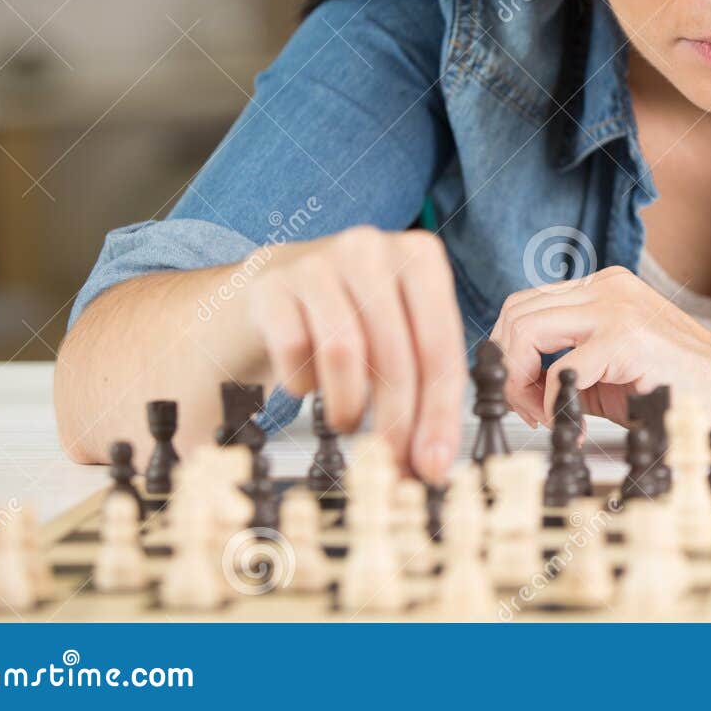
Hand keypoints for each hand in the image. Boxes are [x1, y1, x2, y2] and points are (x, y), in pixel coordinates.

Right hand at [242, 226, 466, 483]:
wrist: (269, 291)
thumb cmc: (348, 315)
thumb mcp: (399, 332)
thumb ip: (425, 382)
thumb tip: (435, 457)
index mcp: (420, 256)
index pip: (441, 345)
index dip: (439, 412)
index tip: (433, 461)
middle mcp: (371, 248)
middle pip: (396, 353)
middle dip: (397, 421)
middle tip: (390, 460)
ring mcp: (317, 262)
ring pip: (345, 352)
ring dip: (348, 405)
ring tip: (347, 421)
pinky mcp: (271, 285)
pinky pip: (294, 350)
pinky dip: (303, 382)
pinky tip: (308, 383)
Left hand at [490, 266, 710, 429]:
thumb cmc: (688, 390)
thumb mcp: (616, 370)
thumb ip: (570, 363)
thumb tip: (521, 383)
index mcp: (606, 287)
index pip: (527, 305)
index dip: (512, 355)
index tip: (526, 396)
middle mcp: (608, 287)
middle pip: (516, 312)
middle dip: (507, 368)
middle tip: (528, 410)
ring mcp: (617, 306)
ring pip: (525, 330)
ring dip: (520, 384)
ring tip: (546, 417)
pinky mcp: (627, 338)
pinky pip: (558, 370)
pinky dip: (552, 406)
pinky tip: (574, 427)